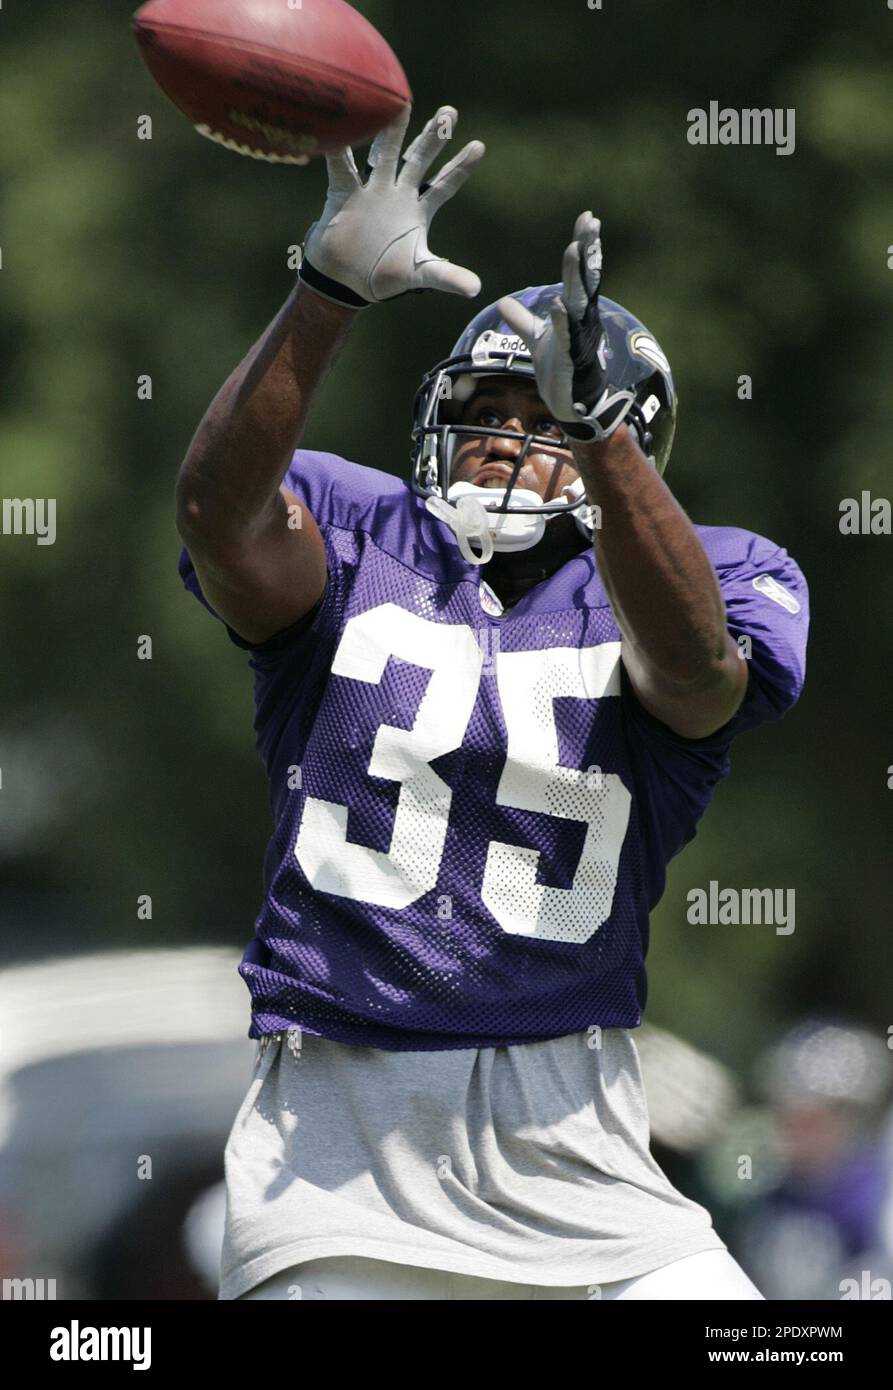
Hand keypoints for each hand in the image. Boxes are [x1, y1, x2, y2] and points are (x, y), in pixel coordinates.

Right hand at [299, 105, 484, 306]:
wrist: (345, 283)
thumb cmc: (383, 276)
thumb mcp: (418, 274)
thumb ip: (446, 276)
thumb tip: (476, 289)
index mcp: (417, 210)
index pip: (444, 184)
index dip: (460, 167)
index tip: (480, 146)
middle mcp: (396, 194)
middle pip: (418, 159)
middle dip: (433, 137)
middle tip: (450, 111)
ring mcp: (370, 191)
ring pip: (383, 155)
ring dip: (391, 133)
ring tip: (400, 105)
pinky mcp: (344, 194)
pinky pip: (341, 167)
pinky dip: (340, 149)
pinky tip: (343, 125)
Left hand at [498, 211, 635, 441]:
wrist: (570, 404)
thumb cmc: (559, 370)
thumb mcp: (536, 340)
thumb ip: (522, 320)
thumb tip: (503, 302)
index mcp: (575, 310)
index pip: (580, 272)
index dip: (583, 246)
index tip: (587, 219)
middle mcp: (581, 319)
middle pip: (585, 278)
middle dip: (588, 250)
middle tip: (591, 222)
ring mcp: (578, 337)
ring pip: (578, 301)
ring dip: (576, 276)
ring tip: (573, 249)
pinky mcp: (571, 357)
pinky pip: (567, 335)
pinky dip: (563, 320)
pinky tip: (559, 304)